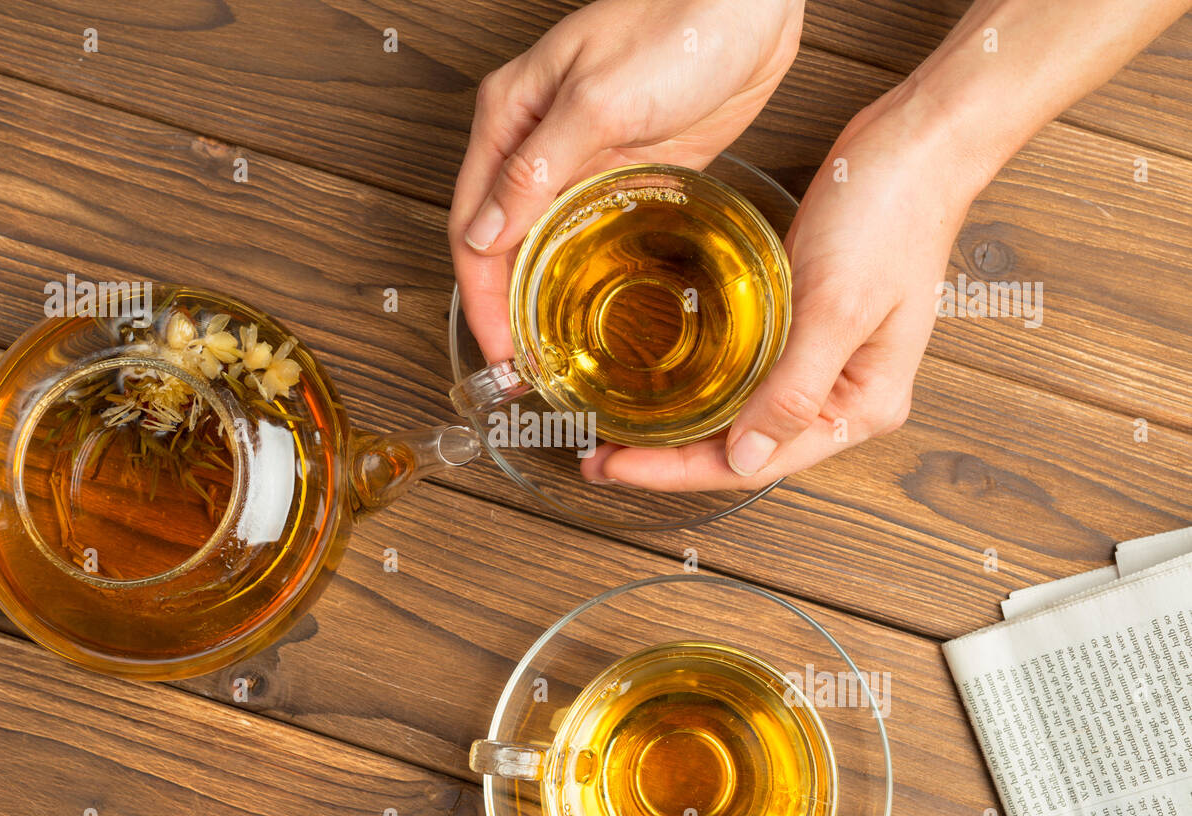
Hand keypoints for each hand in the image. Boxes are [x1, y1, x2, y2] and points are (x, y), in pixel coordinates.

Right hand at [448, 0, 804, 361]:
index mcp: (509, 120)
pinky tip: (598, 309)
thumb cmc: (674, 23)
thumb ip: (535, 170)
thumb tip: (482, 235)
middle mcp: (537, 145)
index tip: (500, 354)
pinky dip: (588, 274)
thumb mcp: (597, 101)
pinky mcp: (631, 171)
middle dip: (508, 311)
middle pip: (504, 245)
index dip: (481, 298)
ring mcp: (584, 161)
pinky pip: (596, 235)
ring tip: (559, 356)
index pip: (473, 226)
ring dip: (546, 300)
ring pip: (547, 246)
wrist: (750, 3)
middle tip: (530, 372)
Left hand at [582, 86, 981, 488]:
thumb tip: (746, 458)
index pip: (753, 463)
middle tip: (596, 456)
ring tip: (615, 432)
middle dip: (666, 458)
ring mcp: (824, 365)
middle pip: (740, 449)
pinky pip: (744, 378)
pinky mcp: (805, 329)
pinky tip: (661, 386)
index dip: (677, 471)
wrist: (917, 142)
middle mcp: (844, 398)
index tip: (615, 465)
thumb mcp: (837, 305)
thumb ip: (794, 389)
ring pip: (737, 418)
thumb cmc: (891, 213)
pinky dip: (701, 388)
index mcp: (862, 407)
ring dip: (678, 428)